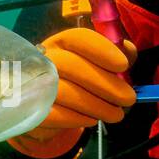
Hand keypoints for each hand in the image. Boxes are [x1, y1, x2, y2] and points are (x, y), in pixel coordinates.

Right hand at [8, 27, 136, 158]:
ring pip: (64, 92)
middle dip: (105, 84)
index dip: (101, 49)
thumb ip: (117, 54)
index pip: (78, 38)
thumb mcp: (97, 63)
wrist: (45, 106)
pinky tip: (92, 120)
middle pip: (72, 66)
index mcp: (62, 43)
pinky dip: (77, 119)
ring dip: (96, 106)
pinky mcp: (30, 108)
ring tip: (116, 115)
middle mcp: (45, 59)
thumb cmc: (77, 80)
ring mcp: (34, 83)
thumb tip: (128, 51)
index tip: (123, 65)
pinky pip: (53, 114)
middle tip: (128, 99)